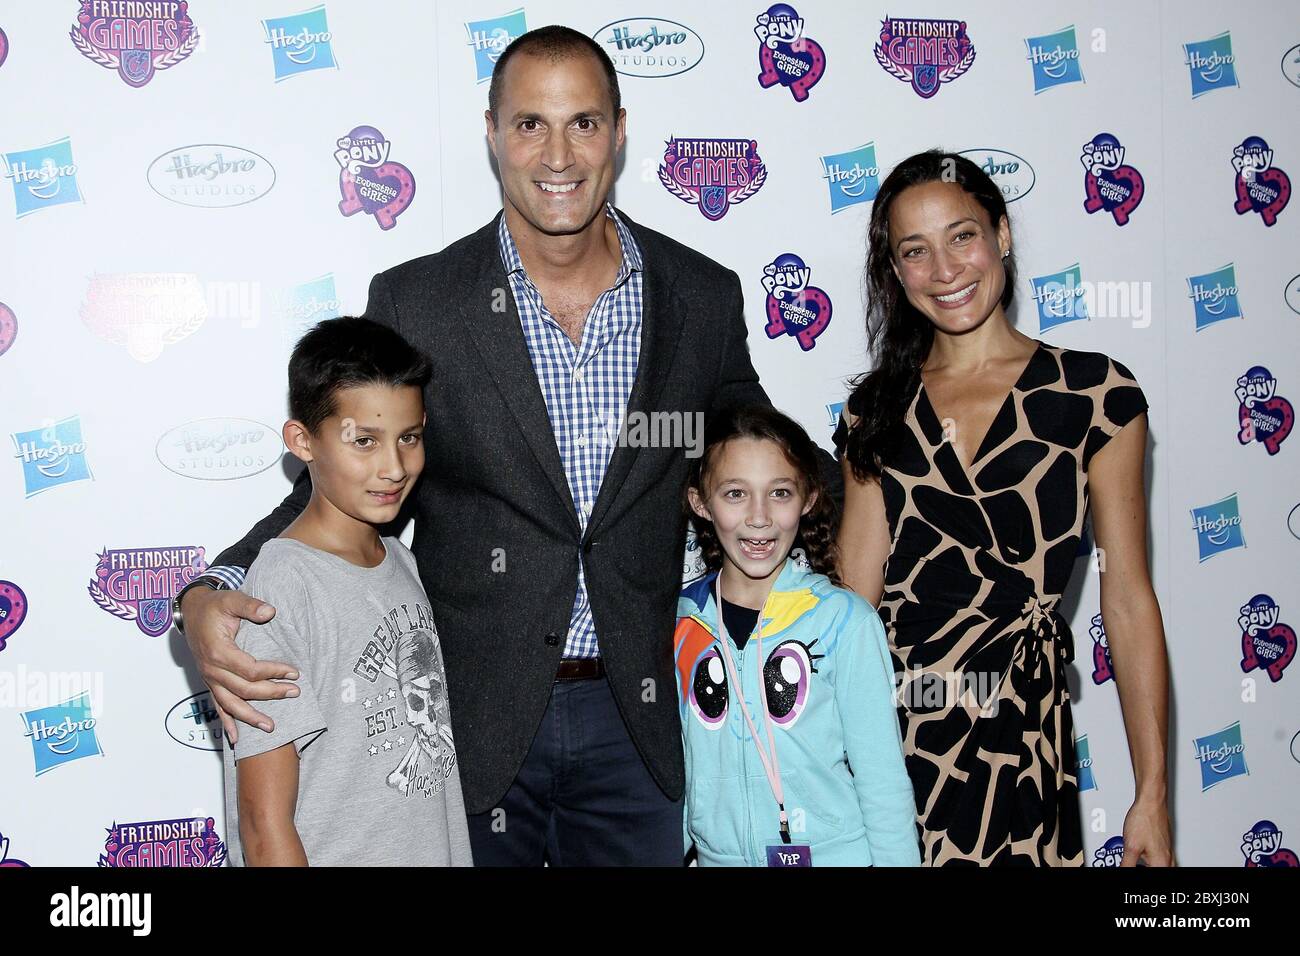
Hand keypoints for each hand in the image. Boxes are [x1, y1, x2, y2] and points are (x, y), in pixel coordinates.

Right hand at [182, 587, 298, 743]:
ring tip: (271, 728)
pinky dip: (227, 722)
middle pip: (244, 690)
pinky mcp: (209, 682)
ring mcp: (209, 678)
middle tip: (294, 693)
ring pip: (230, 704)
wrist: (191, 611)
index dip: (273, 672)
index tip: (294, 672)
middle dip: (271, 694)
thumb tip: (270, 612)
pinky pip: (217, 706)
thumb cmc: (213, 606)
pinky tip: (235, 738)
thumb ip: (250, 606)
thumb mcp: (231, 599)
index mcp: (218, 652)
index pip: (250, 670)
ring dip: (251, 717)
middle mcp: (211, 670)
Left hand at [1121, 795, 1174, 865]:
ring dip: (1146, 865)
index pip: (1149, 875)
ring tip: (1135, 862)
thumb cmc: (1144, 819)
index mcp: (1161, 863)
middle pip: (1157, 871)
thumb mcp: (1131, 847)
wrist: (1151, 803)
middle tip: (1133, 864)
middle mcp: (1168, 860)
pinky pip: (1159, 860)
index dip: (1136, 869)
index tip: (1129, 866)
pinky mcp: (1164, 846)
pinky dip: (1149, 861)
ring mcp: (1168, 853)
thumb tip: (1122, 869)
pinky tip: (1141, 858)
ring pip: (1159, 866)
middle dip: (1143, 868)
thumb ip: (1127, 863)